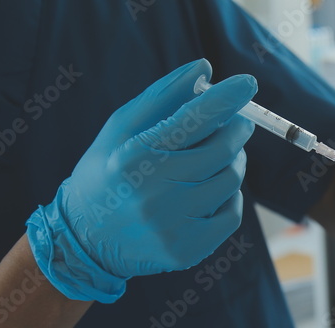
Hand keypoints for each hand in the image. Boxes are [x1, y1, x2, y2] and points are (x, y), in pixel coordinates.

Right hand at [26, 59, 257, 302]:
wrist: (85, 239)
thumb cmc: (106, 173)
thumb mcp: (121, 129)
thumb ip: (162, 97)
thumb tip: (205, 70)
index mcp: (135, 156)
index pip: (193, 119)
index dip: (226, 99)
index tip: (248, 84)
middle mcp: (154, 192)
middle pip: (221, 151)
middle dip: (236, 131)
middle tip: (236, 124)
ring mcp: (172, 225)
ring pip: (230, 182)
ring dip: (233, 163)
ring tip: (217, 158)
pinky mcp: (187, 249)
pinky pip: (232, 215)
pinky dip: (229, 197)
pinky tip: (211, 191)